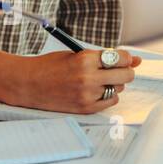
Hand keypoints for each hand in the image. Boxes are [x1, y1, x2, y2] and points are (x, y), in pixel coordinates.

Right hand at [7, 48, 141, 113]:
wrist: (28, 84)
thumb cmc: (50, 66)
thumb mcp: (75, 55)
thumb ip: (103, 57)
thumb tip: (135, 60)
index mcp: (85, 59)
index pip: (121, 58)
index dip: (125, 58)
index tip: (124, 58)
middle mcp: (88, 77)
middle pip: (125, 75)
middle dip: (124, 71)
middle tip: (115, 70)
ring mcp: (87, 95)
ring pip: (119, 89)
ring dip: (113, 83)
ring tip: (97, 80)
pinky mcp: (85, 108)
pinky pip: (110, 102)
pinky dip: (107, 96)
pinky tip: (95, 90)